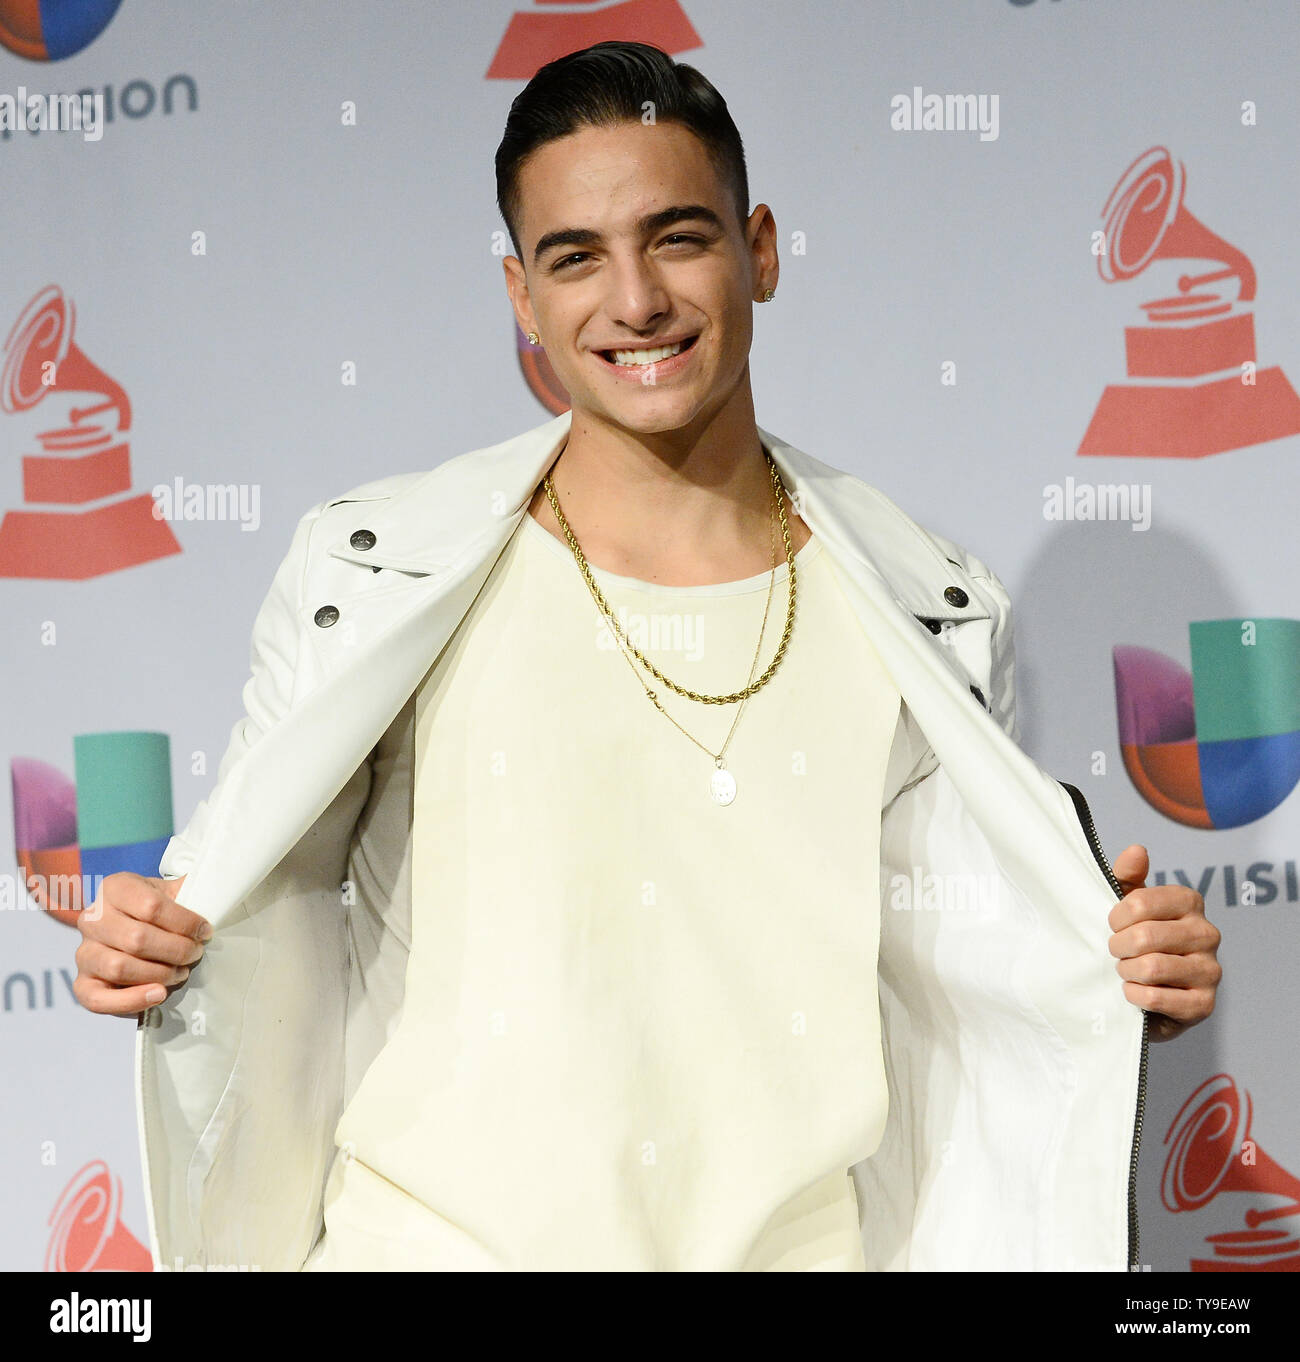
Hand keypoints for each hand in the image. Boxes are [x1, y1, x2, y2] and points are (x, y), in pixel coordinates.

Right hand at [73, 872, 209, 1016]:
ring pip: (119, 967)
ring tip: (180, 972)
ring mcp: (84, 952)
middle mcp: (92, 918)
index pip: (151, 907)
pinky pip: (96, 999)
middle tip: (195, 953)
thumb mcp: (173, 892)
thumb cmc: (159, 912)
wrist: (138, 928)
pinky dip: (130, 1000)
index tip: (205, 931)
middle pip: (136, 939)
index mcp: (115, 888)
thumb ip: (190, 891)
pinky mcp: (82, 983)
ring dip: (158, 974)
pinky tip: (158, 994)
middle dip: (176, 950)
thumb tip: (212, 895)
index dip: (184, 922)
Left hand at [1108, 844, 1220, 1041]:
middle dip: (1118, 948)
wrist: (1150, 994)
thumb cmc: (1138, 941)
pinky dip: (1135, 996)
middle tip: (1117, 952)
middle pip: (1144, 936)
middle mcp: (1207, 933)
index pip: (1140, 903)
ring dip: (1126, 972)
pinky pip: (1157, 998)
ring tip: (1126, 971)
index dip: (1116, 918)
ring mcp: (1210, 970)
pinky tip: (1135, 992)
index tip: (1113, 926)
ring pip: (1151, 967)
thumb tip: (1137, 850)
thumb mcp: (1128, 906)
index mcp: (1190, 902)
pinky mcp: (1204, 1004)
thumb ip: (1127, 877)